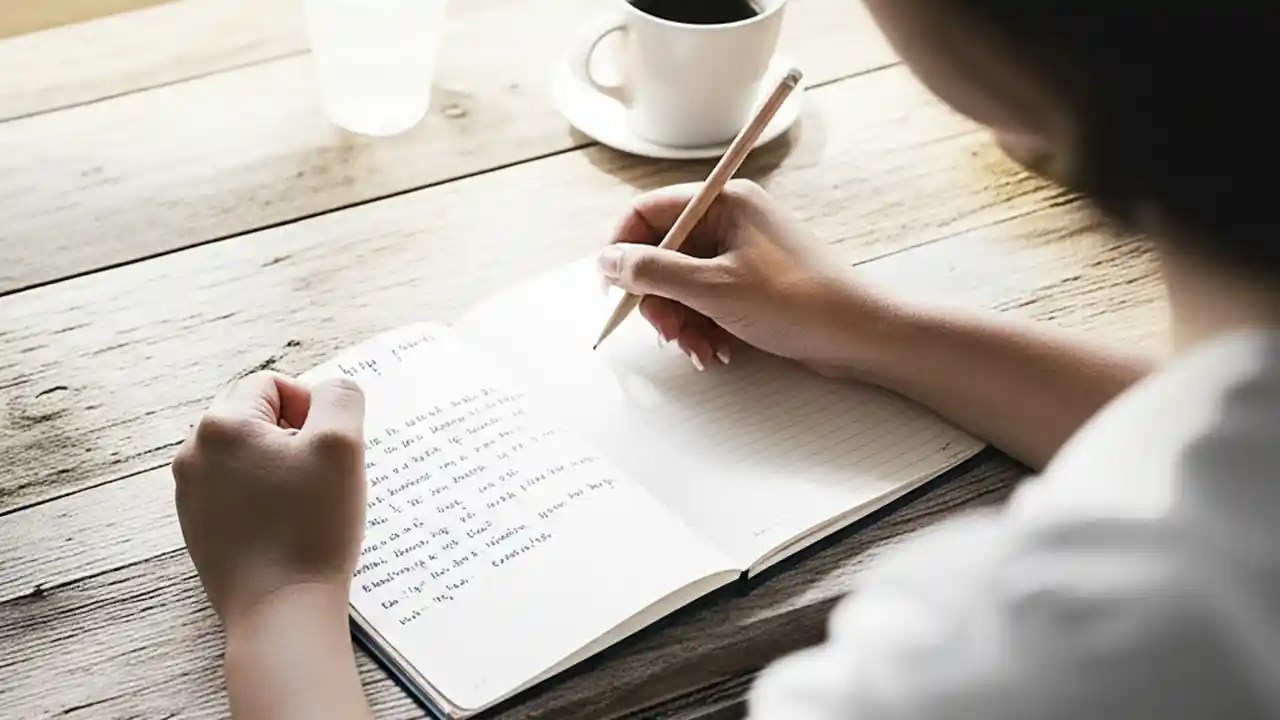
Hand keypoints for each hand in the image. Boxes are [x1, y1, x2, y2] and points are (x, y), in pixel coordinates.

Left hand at [172, 371, 366, 629]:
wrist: (281, 611)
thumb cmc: (311, 529)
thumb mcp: (342, 447)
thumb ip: (341, 398)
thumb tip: (332, 389)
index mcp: (221, 425)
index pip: (273, 385)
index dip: (312, 409)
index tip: (328, 450)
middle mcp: (193, 453)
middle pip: (257, 419)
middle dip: (296, 439)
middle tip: (320, 478)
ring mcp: (191, 493)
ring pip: (249, 456)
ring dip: (283, 469)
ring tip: (305, 505)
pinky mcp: (198, 526)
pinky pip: (238, 491)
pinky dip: (267, 499)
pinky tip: (286, 527)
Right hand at [597, 180, 894, 375]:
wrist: (860, 336)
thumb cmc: (800, 301)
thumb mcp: (714, 288)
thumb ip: (653, 272)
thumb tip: (606, 262)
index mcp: (724, 202)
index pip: (648, 212)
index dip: (623, 250)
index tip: (614, 289)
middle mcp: (730, 221)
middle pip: (661, 254)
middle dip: (657, 299)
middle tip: (666, 331)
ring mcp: (740, 254)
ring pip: (681, 285)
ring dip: (680, 321)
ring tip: (697, 348)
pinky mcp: (749, 285)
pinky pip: (705, 302)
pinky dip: (702, 328)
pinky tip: (716, 352)